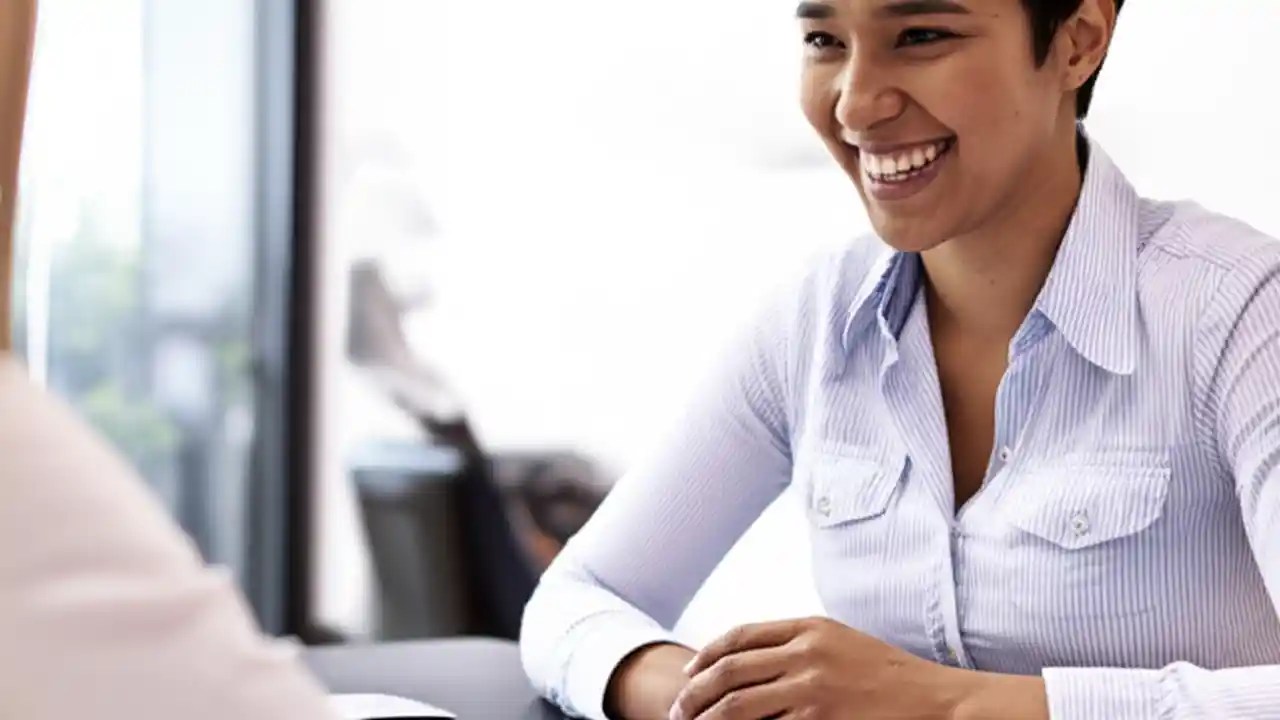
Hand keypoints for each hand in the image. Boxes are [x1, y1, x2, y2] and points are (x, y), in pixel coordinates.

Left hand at [669, 617, 963, 719]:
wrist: (936, 701)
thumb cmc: (889, 677)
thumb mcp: (842, 644)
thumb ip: (799, 645)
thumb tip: (749, 660)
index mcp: (809, 628)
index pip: (740, 636)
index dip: (707, 655)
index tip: (689, 673)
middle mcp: (806, 653)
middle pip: (729, 671)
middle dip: (694, 693)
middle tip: (678, 712)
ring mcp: (812, 689)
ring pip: (738, 705)